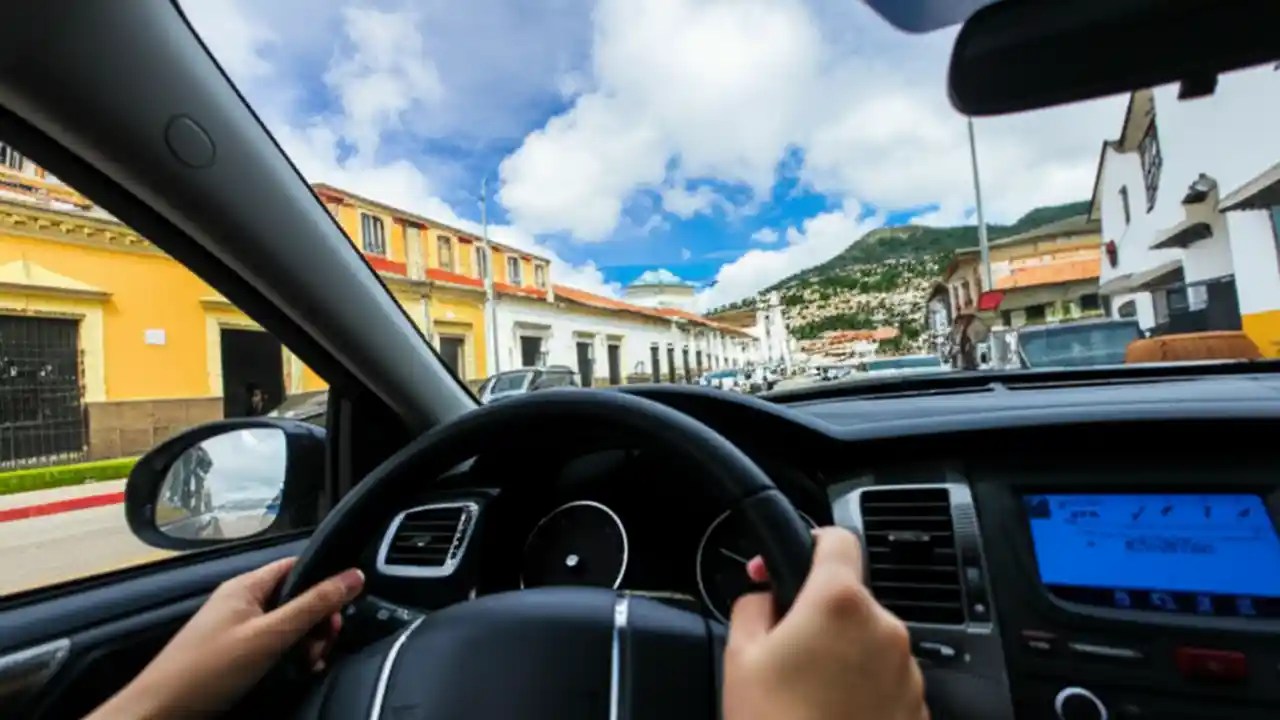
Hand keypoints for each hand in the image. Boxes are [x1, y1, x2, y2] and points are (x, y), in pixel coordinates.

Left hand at [88, 557, 363, 719]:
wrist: (159, 712)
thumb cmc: (208, 670)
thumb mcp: (270, 635)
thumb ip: (313, 605)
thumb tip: (354, 576)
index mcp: (247, 586)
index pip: (297, 566)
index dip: (325, 583)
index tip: (342, 609)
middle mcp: (241, 602)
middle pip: (296, 598)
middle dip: (318, 621)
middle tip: (323, 646)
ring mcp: (237, 628)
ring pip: (287, 625)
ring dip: (306, 643)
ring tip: (309, 664)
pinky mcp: (234, 653)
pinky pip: (273, 645)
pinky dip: (289, 657)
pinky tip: (296, 672)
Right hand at [723, 527, 926, 719]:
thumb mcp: (740, 656)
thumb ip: (754, 606)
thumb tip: (766, 597)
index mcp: (840, 602)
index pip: (838, 539)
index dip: (809, 543)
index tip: (788, 566)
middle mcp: (885, 629)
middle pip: (851, 598)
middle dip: (818, 614)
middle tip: (783, 647)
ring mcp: (907, 671)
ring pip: (869, 640)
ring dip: (841, 653)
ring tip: (805, 690)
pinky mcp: (917, 708)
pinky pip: (885, 680)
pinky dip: (860, 687)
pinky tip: (829, 713)